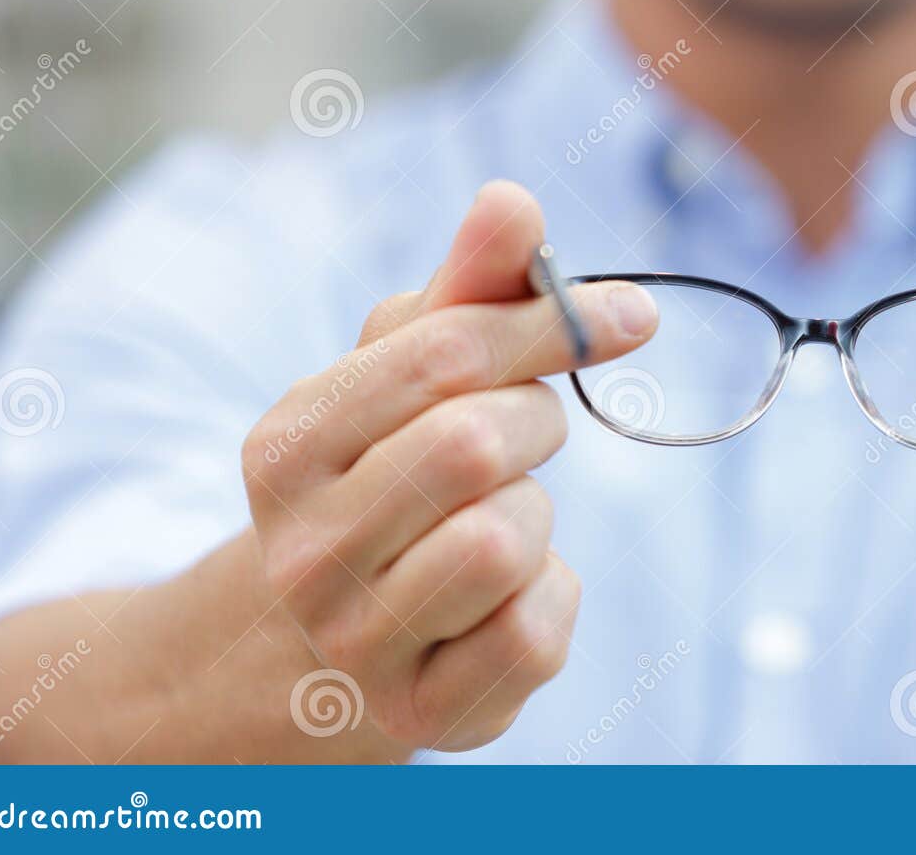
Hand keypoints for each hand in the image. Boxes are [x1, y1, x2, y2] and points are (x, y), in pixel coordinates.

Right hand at [242, 182, 656, 751]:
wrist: (331, 635)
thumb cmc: (388, 472)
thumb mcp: (408, 372)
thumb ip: (466, 287)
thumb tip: (512, 200)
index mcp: (287, 445)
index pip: (440, 354)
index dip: (553, 321)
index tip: (629, 313)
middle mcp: (303, 552)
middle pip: (476, 442)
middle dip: (535, 420)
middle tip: (525, 432)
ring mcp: (357, 643)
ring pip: (508, 540)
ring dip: (537, 515)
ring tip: (498, 518)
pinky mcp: (426, 715)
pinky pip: (539, 631)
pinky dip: (553, 595)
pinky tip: (508, 594)